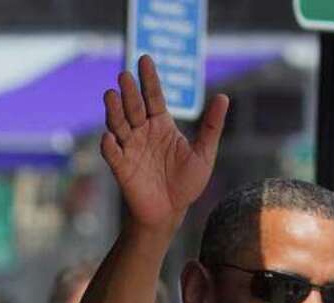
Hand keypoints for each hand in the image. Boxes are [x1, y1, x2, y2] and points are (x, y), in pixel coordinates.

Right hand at [100, 56, 228, 235]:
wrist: (171, 212)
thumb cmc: (186, 182)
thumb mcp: (204, 154)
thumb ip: (212, 127)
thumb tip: (224, 97)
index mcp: (162, 125)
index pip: (154, 96)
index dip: (149, 79)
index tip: (145, 59)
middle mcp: (142, 131)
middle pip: (134, 106)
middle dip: (130, 91)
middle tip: (125, 75)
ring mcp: (130, 147)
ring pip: (118, 124)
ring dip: (113, 110)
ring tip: (111, 95)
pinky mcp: (121, 166)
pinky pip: (112, 153)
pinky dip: (109, 145)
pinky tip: (109, 137)